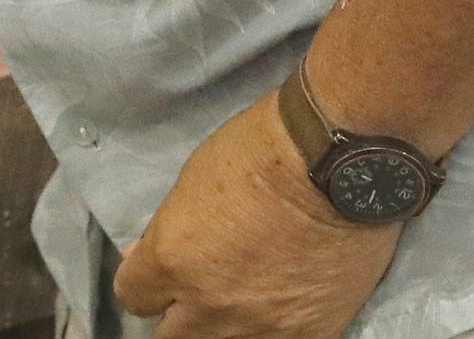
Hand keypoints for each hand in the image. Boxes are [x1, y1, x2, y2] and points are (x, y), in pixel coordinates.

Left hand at [113, 95, 400, 338]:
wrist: (340, 162)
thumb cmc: (263, 153)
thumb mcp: (192, 182)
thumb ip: (169, 233)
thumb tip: (146, 255)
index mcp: (171, 261)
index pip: (133, 297)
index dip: (147, 282)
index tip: (160, 271)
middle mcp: (209, 306)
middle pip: (169, 338)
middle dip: (177, 314)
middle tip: (196, 291)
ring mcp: (261, 328)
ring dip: (220, 327)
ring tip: (238, 302)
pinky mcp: (309, 335)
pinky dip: (270, 331)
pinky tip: (278, 308)